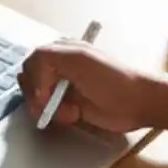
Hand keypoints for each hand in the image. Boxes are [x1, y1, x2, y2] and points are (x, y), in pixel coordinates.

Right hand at [19, 41, 161, 132]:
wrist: (137, 102)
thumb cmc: (111, 78)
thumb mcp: (77, 59)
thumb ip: (46, 59)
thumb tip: (32, 81)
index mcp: (61, 50)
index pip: (31, 63)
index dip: (34, 80)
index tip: (45, 93)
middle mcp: (60, 68)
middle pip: (30, 82)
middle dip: (39, 96)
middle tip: (52, 105)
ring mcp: (64, 88)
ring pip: (37, 100)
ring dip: (50, 108)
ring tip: (71, 110)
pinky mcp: (70, 106)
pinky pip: (50, 113)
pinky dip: (58, 116)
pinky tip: (75, 115)